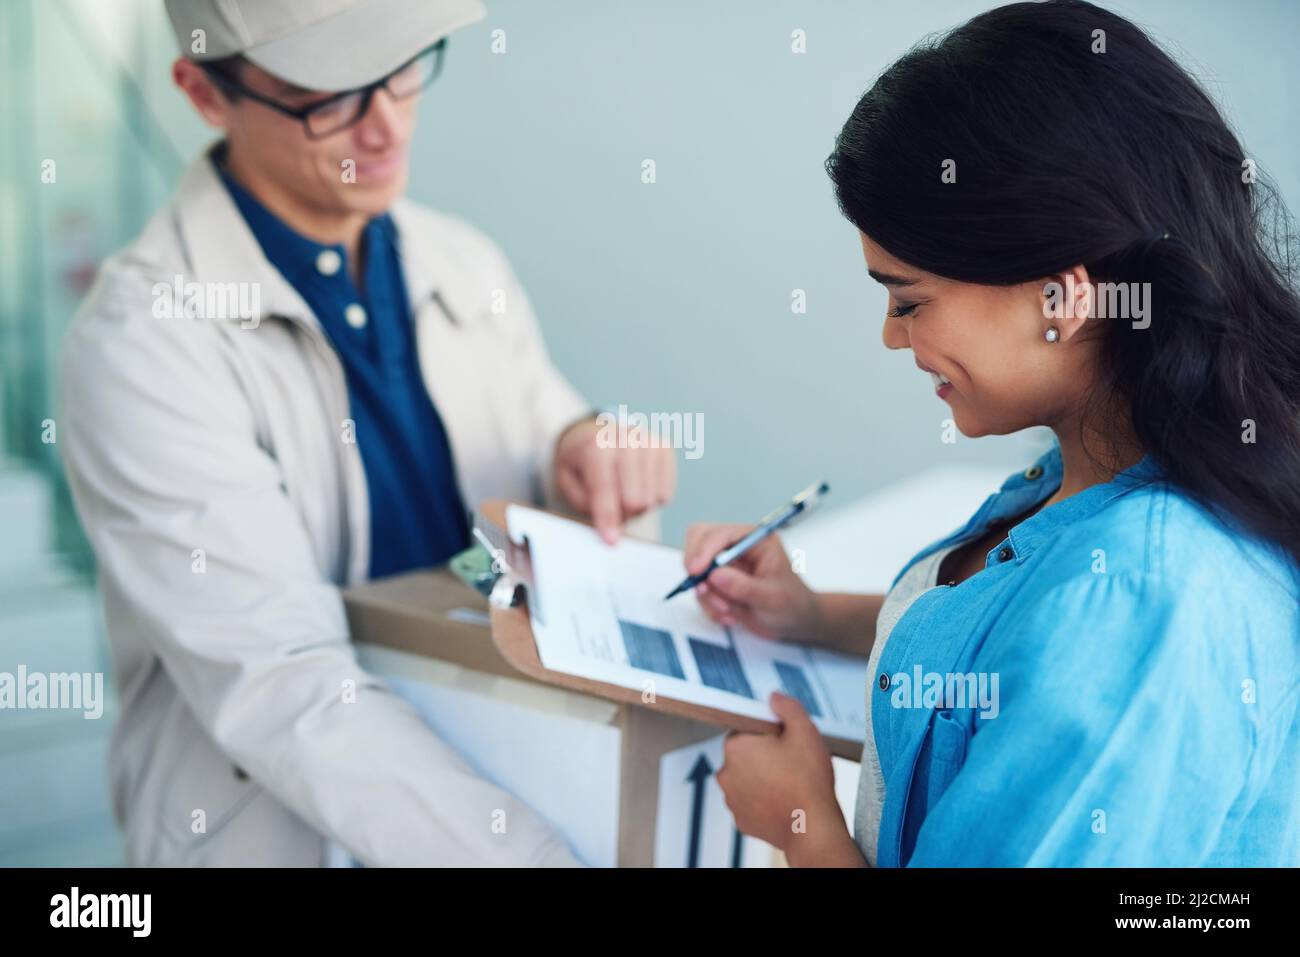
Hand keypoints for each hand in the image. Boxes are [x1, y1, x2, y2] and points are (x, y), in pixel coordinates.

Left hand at [554, 416, 676, 543]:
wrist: (596, 433)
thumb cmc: (581, 461)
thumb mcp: (568, 481)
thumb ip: (586, 502)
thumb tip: (611, 525)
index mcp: (596, 444)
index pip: (605, 487)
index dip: (608, 516)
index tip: (611, 540)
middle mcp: (626, 437)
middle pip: (634, 497)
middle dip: (622, 513)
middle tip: (612, 508)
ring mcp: (648, 441)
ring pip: (651, 498)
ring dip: (636, 507)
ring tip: (623, 493)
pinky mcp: (664, 448)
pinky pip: (664, 493)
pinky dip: (651, 499)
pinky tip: (639, 487)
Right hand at [682, 522, 820, 638]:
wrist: (795, 623)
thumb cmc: (792, 604)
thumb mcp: (772, 598)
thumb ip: (744, 587)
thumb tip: (715, 575)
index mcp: (756, 540)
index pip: (721, 533)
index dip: (705, 549)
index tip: (696, 571)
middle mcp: (737, 548)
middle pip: (699, 540)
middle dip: (698, 568)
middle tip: (703, 590)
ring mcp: (726, 565)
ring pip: (696, 569)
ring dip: (707, 594)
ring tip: (729, 610)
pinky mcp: (718, 583)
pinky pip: (700, 590)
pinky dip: (709, 606)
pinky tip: (731, 615)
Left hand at [717, 692, 861, 865]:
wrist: (812, 828)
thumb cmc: (807, 782)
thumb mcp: (805, 732)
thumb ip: (787, 708)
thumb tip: (774, 698)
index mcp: (735, 747)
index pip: (746, 730)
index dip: (769, 734)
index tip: (785, 743)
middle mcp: (726, 773)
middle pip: (745, 755)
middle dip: (764, 756)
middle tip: (791, 763)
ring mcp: (732, 799)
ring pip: (747, 780)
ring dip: (763, 779)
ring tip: (790, 784)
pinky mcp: (741, 820)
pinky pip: (751, 803)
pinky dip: (764, 801)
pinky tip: (784, 801)